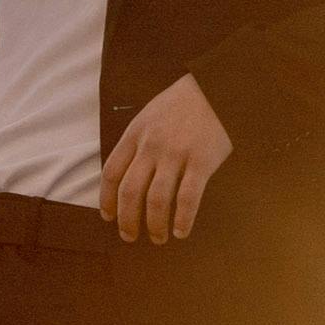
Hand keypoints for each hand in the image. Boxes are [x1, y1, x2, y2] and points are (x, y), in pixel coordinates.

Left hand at [100, 75, 232, 243]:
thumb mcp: (150, 114)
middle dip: (127, 220)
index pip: (112, 172)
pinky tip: (181, 230)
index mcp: (135, 133)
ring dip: (154, 225)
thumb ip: (138, 141)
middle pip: (130, 191)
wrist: (218, 86)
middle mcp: (151, 145)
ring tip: (158, 237)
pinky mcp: (201, 161)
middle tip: (130, 236)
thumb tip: (128, 174)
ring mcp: (176, 154)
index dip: (107, 199)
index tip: (108, 216)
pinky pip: (188, 198)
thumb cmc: (184, 103)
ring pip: (156, 200)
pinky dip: (183, 219)